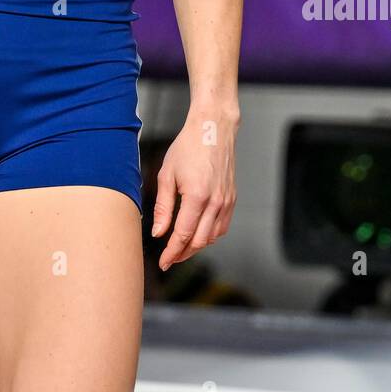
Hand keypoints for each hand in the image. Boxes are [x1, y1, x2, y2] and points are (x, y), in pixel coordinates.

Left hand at [152, 108, 237, 270]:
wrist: (213, 129)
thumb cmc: (188, 147)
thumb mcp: (167, 174)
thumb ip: (163, 206)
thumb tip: (159, 232)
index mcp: (197, 196)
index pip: (183, 235)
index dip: (172, 252)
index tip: (163, 263)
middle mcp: (215, 202)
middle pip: (199, 242)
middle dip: (183, 254)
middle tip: (169, 258)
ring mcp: (226, 201)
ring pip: (212, 237)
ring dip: (196, 247)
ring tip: (181, 248)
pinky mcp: (232, 198)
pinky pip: (222, 226)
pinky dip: (210, 235)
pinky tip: (198, 234)